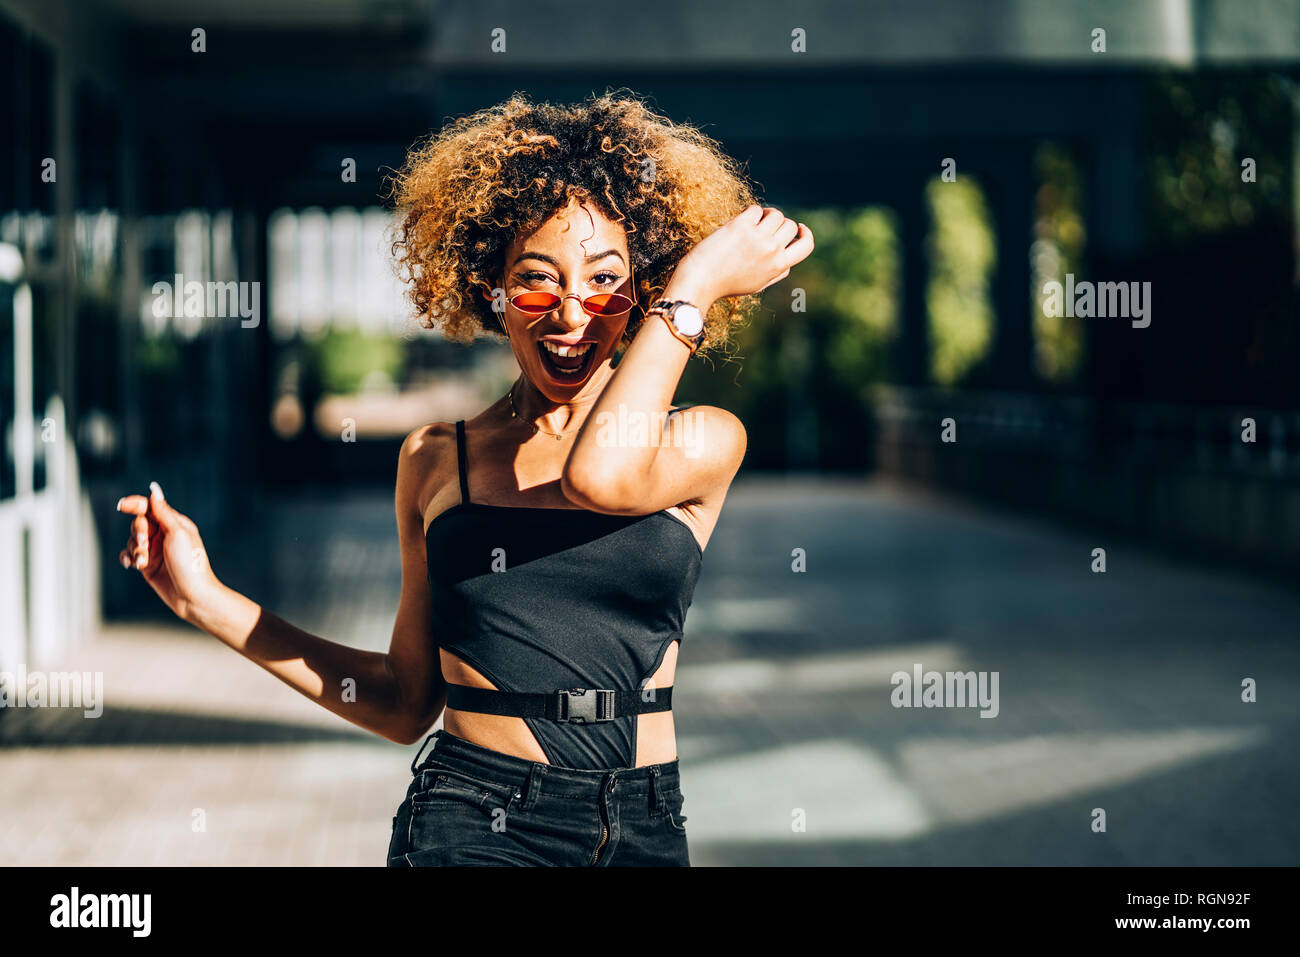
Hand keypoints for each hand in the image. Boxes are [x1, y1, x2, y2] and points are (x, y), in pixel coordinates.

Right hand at [116, 482, 219, 622]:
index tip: (122, 506)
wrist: (192, 595)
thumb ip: (162, 512)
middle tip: (144, 544)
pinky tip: (131, 564)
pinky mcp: (148, 565)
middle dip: (138, 532)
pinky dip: (128, 557)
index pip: (151, 507)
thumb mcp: (177, 534)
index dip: (136, 504)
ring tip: (142, 562)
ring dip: (134, 549)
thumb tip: (154, 490)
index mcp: (175, 523)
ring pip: (132, 540)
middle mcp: (164, 534)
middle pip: (139, 523)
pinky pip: (130, 554)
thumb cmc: (190, 564)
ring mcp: (155, 550)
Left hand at [675, 205, 813, 302]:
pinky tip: (741, 221)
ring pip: (776, 214)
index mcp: (779, 266)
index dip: (806, 234)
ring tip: (755, 221)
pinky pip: (756, 209)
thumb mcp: (758, 285)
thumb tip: (788, 262)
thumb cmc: (726, 285)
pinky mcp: (741, 226)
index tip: (800, 228)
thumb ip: (776, 273)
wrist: (701, 281)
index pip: (807, 246)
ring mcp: (757, 237)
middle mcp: (772, 250)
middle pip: (790, 226)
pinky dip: (751, 212)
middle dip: (781, 224)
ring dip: (767, 215)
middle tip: (766, 226)